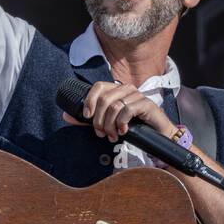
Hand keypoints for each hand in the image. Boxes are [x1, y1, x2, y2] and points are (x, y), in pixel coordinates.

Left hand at [61, 80, 177, 140]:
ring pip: (114, 106)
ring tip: (112, 136)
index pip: (99, 86)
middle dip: (99, 119)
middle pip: (105, 98)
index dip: (90, 100)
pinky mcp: (146, 104)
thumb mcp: (108, 122)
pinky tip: (123, 131)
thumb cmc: (133, 127)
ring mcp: (137, 95)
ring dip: (110, 125)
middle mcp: (126, 89)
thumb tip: (66, 115)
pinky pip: (127, 110)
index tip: (86, 116)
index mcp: (117, 90)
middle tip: (101, 133)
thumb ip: (89, 119)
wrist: (158, 135)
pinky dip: (122, 123)